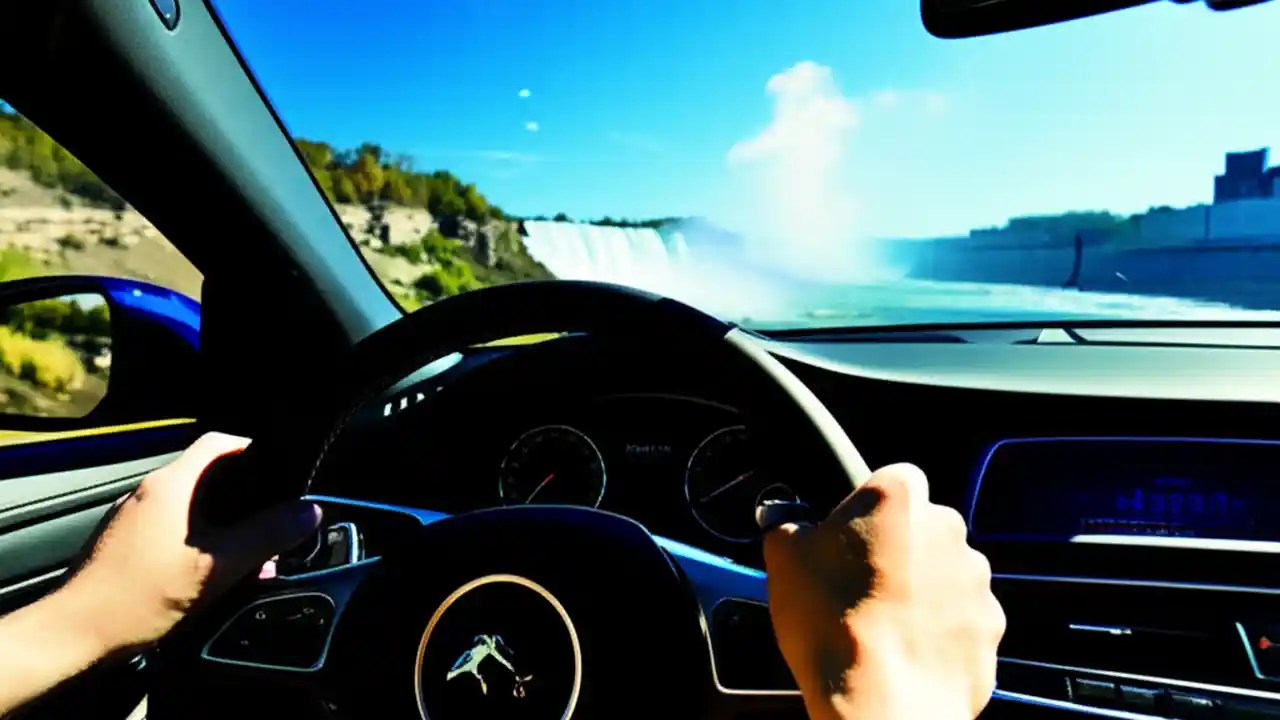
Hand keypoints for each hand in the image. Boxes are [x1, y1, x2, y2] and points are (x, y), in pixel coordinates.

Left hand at [59, 432, 321, 654]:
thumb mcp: (217, 567)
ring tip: (252, 555)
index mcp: (172, 484)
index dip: (255, 450)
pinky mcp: (126, 543)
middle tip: (275, 521)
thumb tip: (309, 512)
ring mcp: (134, 518)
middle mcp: (150, 492)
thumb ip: (266, 536)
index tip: (283, 472)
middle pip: (210, 476)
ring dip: (225, 525)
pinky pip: (174, 529)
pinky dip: (201, 542)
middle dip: (246, 498)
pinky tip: (216, 574)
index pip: (220, 443)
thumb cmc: (142, 595)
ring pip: (193, 506)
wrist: (76, 633)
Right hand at [762, 463, 1004, 719]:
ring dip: (922, 590)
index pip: (890, 480)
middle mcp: (947, 528)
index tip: (847, 536)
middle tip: (860, 583)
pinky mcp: (989, 625)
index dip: (866, 509)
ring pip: (944, 572)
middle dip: (899, 549)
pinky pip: (962, 618)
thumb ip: (789, 526)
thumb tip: (787, 525)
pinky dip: (941, 630)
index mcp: (898, 496)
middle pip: (922, 526)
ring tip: (882, 624)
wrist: (881, 698)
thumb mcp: (783, 558)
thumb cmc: (832, 622)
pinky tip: (907, 649)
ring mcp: (975, 579)